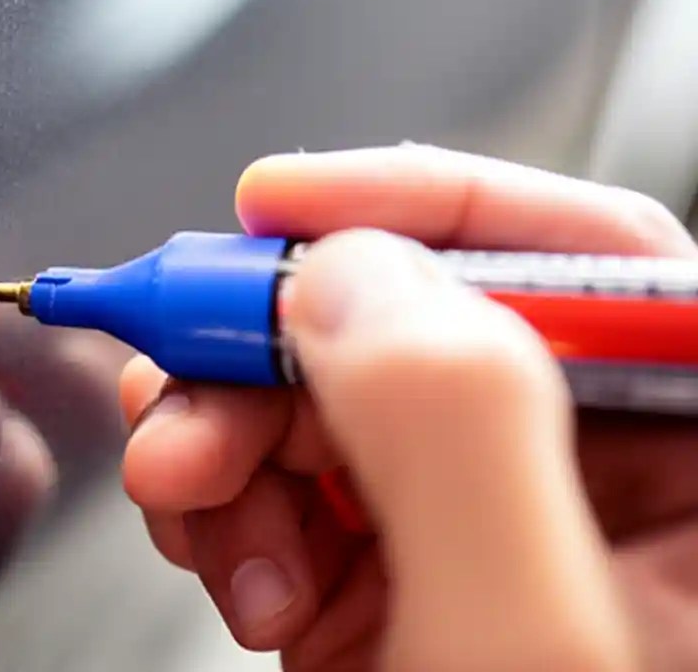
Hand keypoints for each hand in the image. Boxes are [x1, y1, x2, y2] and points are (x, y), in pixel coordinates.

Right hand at [120, 145, 697, 669]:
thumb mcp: (517, 635)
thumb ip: (455, 432)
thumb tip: (351, 278)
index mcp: (689, 460)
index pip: (582, 256)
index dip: (422, 202)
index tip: (277, 205)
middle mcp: (574, 476)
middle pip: (404, 324)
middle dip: (260, 361)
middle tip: (184, 414)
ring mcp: (466, 521)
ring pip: (312, 395)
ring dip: (219, 444)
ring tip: (193, 511)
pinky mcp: (380, 569)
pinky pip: (273, 476)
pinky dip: (216, 507)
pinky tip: (236, 573)